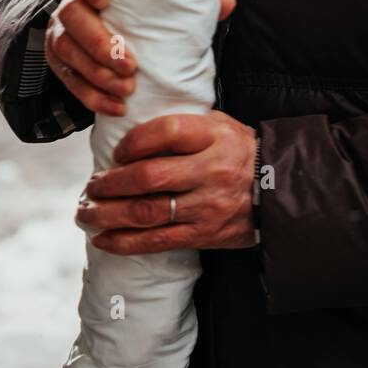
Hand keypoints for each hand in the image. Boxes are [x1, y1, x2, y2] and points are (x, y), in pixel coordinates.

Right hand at [45, 0, 235, 115]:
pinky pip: (67, 77)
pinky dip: (90, 94)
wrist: (120, 29)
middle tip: (130, 64)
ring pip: (67, 47)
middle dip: (98, 41)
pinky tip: (115, 106)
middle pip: (73, 12)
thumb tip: (225, 2)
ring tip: (126, 89)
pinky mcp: (59, 57)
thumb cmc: (147, 8)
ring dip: (96, 73)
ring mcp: (64, 27)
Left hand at [77, 111, 257, 253]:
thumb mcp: (220, 125)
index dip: (135, 141)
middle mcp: (210, 170)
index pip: (167, 131)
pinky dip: (125, 242)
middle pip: (149, 176)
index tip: (118, 151)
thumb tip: (135, 135)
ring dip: (109, 214)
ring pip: (147, 212)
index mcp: (214, 137)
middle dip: (111, 183)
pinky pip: (158, 241)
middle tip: (92, 186)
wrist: (281, 188)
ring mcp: (207, 206)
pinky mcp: (204, 234)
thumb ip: (183, 126)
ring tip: (87, 212)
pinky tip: (103, 239)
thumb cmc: (239, 152)